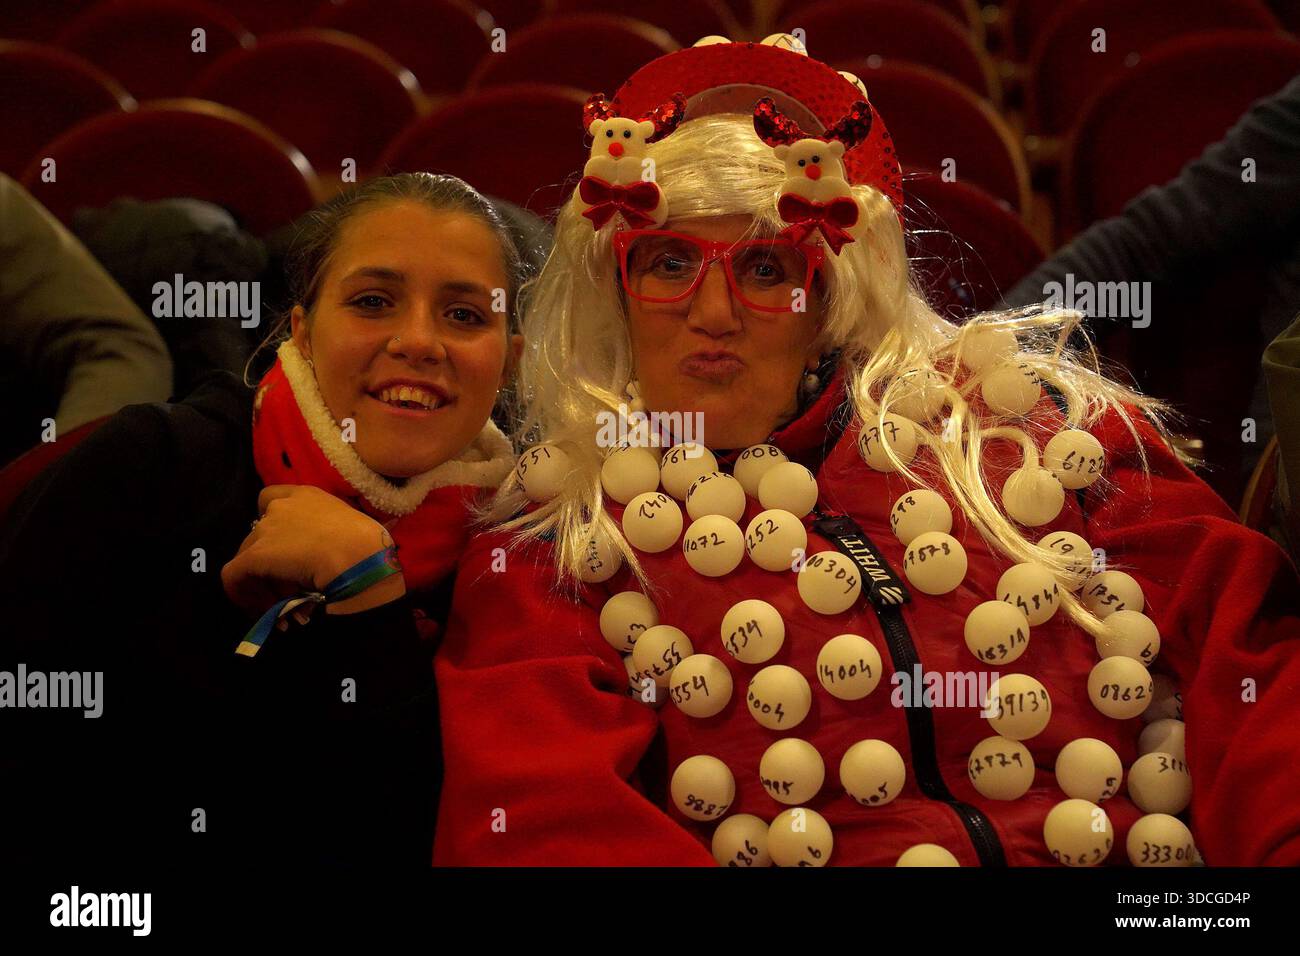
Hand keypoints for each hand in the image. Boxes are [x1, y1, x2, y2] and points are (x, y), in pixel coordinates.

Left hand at [222, 485, 405, 615]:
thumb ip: (336, 534)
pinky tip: (265, 613)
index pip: (271, 499)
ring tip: (284, 609)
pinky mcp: (255, 556)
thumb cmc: (369, 546)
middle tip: (290, 592)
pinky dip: (243, 596)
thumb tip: (342, 553)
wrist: (360, 559)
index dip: (271, 526)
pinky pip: (234, 577)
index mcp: (307, 496)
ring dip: (263, 584)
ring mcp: (265, 530)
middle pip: (259, 536)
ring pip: (248, 559)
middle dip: (271, 566)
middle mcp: (280, 507)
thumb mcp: (355, 529)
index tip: (284, 552)